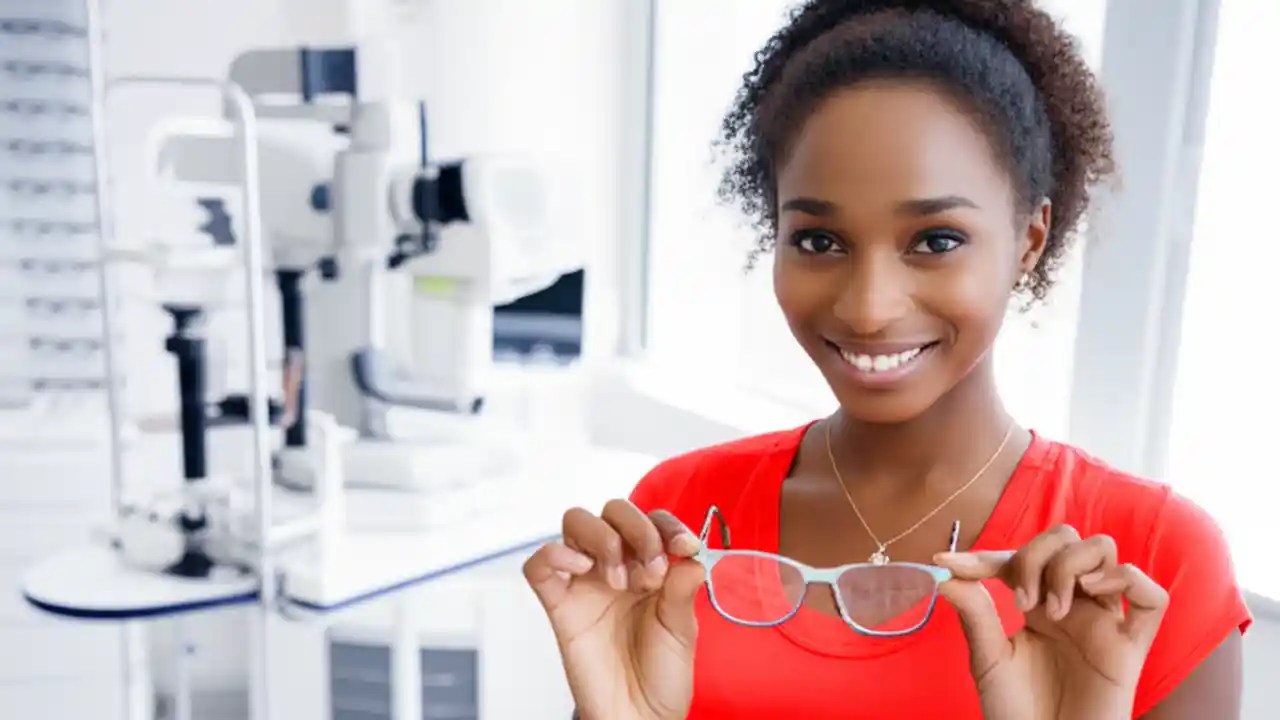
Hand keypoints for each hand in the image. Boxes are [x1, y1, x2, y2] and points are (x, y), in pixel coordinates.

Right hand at [523, 500, 704, 719]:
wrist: (638, 718)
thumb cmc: (661, 675)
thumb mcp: (683, 630)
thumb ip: (682, 590)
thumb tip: (689, 558)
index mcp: (649, 566)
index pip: (652, 520)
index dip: (668, 525)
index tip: (684, 549)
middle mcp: (616, 566)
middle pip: (612, 511)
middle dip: (637, 529)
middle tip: (651, 572)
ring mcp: (584, 582)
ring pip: (576, 523)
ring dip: (603, 539)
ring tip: (621, 582)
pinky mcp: (558, 605)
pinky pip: (539, 565)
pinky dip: (555, 554)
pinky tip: (583, 569)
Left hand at [935, 525, 1168, 719]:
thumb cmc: (1016, 713)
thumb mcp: (988, 661)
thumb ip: (975, 615)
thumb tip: (945, 573)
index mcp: (1037, 604)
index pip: (1019, 557)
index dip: (984, 555)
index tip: (949, 562)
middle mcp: (1073, 605)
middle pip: (1067, 538)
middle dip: (1036, 556)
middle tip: (1021, 601)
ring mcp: (1104, 623)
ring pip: (1104, 551)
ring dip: (1069, 566)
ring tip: (1051, 610)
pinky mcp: (1131, 649)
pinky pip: (1153, 597)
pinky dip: (1126, 579)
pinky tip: (1092, 593)